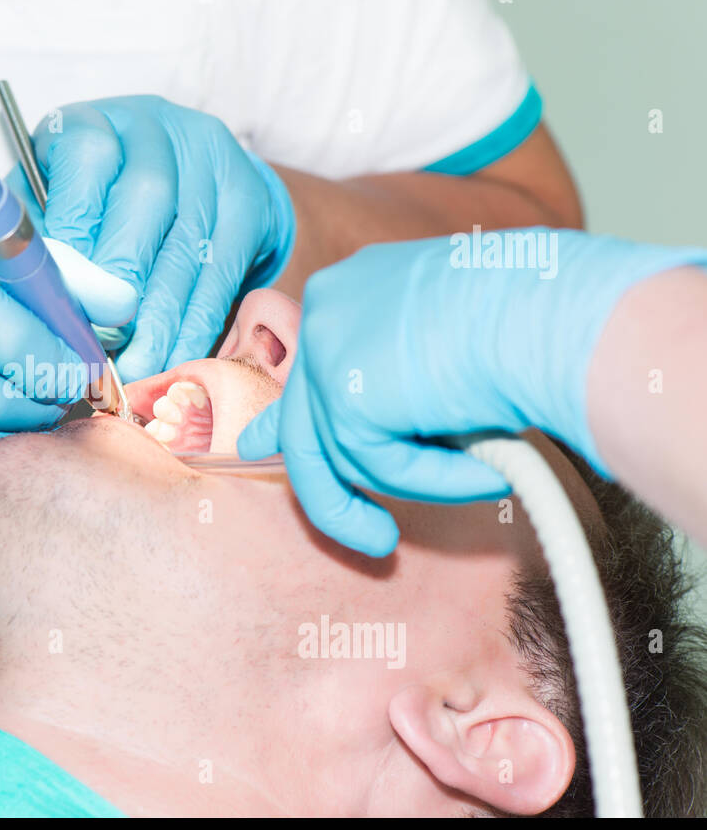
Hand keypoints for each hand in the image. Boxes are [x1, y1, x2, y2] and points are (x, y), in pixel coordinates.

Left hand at [27, 95, 295, 381]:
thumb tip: (27, 297)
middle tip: (101, 337)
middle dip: (123, 277)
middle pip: (148, 199)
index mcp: (93, 123)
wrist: (186, 174)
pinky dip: (194, 325)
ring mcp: (210, 164)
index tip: (63, 284)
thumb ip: (35, 237)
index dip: (76, 221)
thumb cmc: (92, 202)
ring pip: (189, 245)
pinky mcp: (248, 204)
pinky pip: (222, 274)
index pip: (88, 155)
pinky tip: (174, 359)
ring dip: (160, 318)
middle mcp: (155, 132)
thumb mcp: (48, 201)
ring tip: (134, 370)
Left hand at [237, 229, 705, 555]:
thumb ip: (391, 384)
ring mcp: (328, 345)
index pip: (307, 367)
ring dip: (415, 483)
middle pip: (306, 423)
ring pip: (340, 457)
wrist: (564, 317)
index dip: (287, 419)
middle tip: (374, 541)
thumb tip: (335, 442)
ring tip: (480, 475)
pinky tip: (482, 466)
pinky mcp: (344, 390)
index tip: (264, 449)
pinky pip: (377, 468)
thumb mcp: (443, 352)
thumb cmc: (532, 328)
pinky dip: (433, 481)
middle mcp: (327, 306)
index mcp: (352, 288)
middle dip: (333, 495)